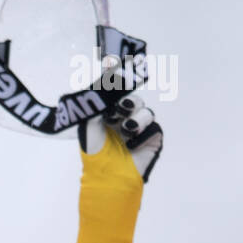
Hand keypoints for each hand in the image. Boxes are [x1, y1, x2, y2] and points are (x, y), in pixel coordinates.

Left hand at [80, 61, 162, 181]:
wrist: (108, 178)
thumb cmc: (95, 155)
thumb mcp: (89, 125)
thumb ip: (94, 102)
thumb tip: (100, 78)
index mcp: (109, 114)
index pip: (117, 92)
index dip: (118, 80)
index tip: (116, 65)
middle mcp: (124, 118)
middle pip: (133, 97)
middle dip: (127, 99)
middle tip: (119, 105)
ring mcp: (139, 128)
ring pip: (144, 110)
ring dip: (135, 117)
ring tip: (125, 128)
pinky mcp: (152, 139)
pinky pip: (153, 126)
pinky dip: (142, 132)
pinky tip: (131, 143)